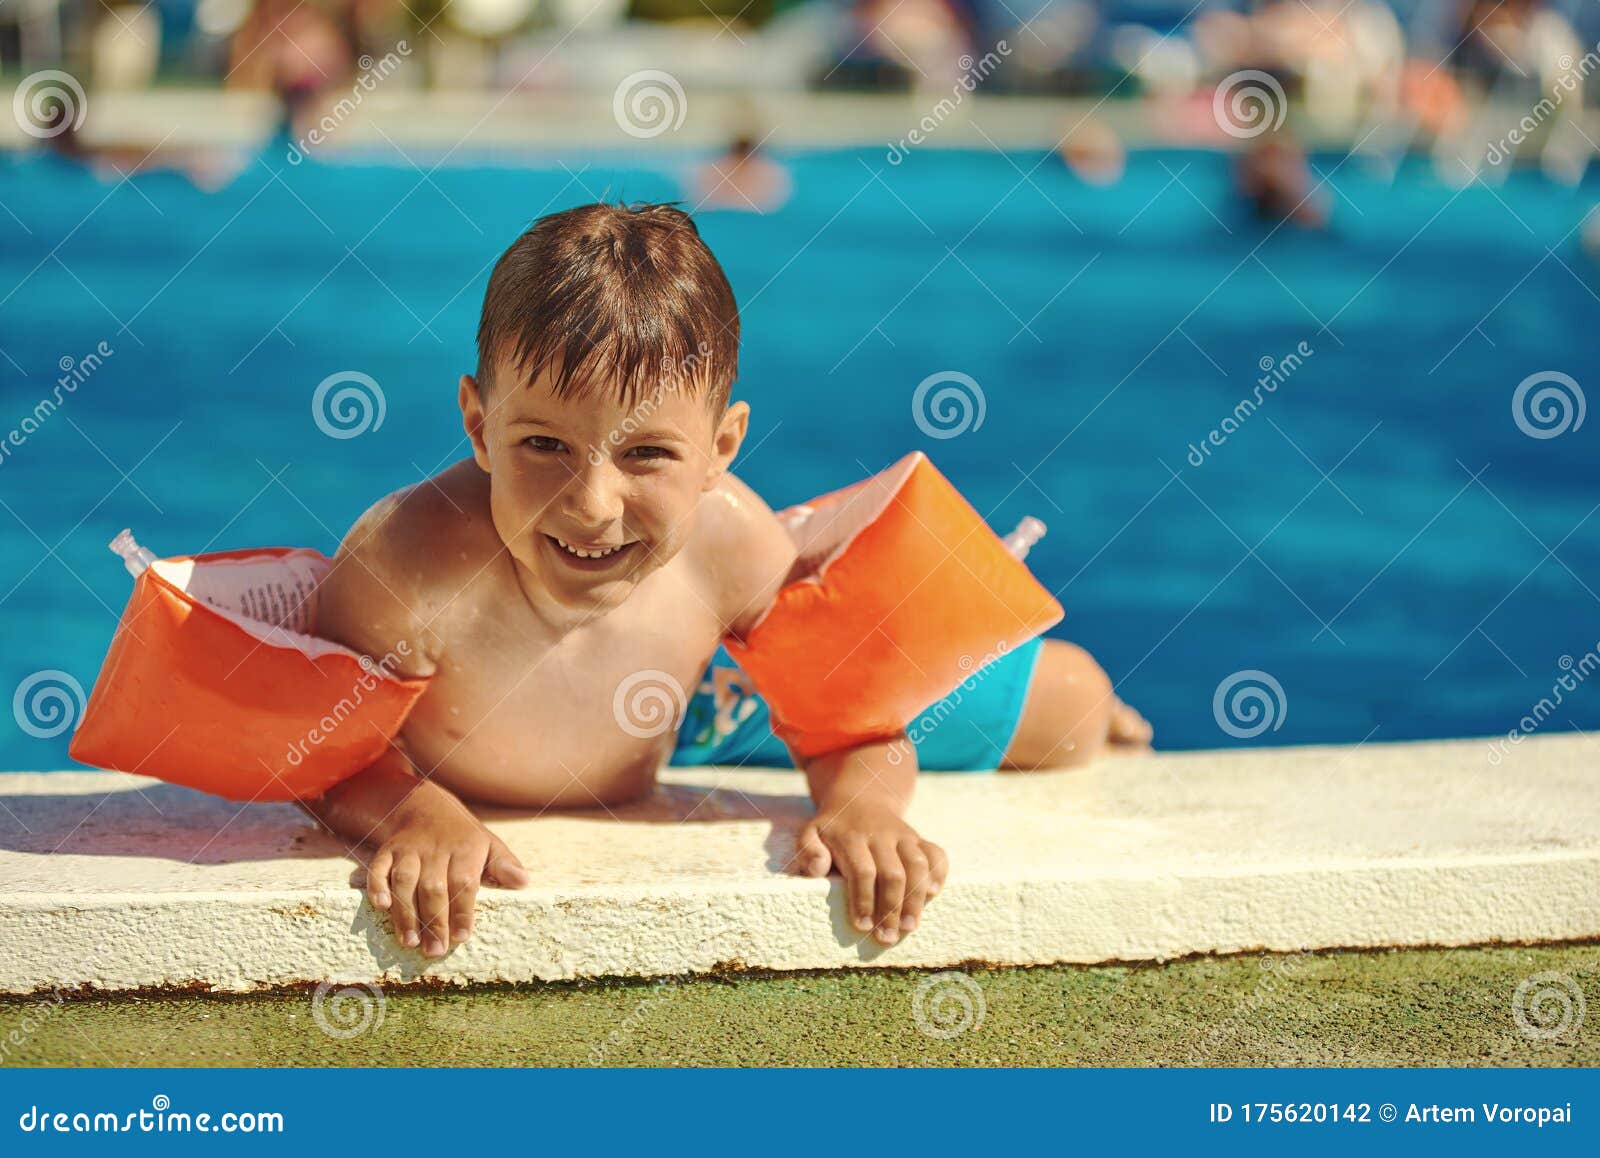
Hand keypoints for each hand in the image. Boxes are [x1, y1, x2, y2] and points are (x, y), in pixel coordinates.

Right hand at [364, 786, 528, 956]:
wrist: (426, 807)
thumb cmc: (463, 837)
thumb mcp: (489, 844)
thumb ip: (504, 864)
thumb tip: (523, 881)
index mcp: (465, 848)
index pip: (464, 882)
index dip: (462, 910)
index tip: (462, 937)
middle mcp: (436, 849)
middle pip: (433, 887)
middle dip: (434, 921)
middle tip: (435, 951)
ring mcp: (409, 850)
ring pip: (405, 881)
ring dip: (406, 912)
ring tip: (410, 941)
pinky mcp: (387, 851)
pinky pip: (379, 868)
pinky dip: (378, 886)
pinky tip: (381, 906)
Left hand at [791, 796, 947, 945]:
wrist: (860, 797)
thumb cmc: (833, 827)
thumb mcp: (811, 832)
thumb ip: (808, 850)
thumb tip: (818, 869)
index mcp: (852, 837)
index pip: (862, 871)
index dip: (864, 900)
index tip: (863, 926)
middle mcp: (881, 835)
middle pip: (893, 874)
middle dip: (891, 908)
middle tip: (887, 937)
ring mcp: (903, 835)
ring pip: (918, 866)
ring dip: (915, 899)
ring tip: (909, 927)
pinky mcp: (918, 838)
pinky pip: (936, 853)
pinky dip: (939, 874)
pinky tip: (932, 895)